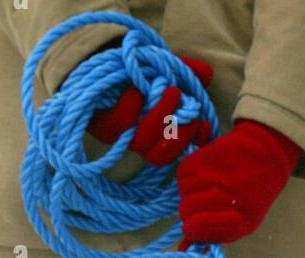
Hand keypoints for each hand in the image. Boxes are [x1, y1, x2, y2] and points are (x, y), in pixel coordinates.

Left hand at [87, 56, 212, 164]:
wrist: (98, 57)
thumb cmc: (134, 65)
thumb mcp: (164, 65)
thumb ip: (185, 70)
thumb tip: (206, 74)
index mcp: (157, 132)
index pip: (176, 151)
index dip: (191, 142)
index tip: (203, 126)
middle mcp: (140, 139)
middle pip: (160, 154)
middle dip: (177, 132)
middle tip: (181, 101)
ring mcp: (122, 135)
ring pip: (144, 141)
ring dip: (159, 115)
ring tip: (166, 89)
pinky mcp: (103, 125)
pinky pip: (123, 122)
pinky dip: (133, 104)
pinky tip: (137, 88)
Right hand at [176, 119, 300, 247]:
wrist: (267, 159)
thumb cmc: (249, 198)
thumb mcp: (240, 223)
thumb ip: (213, 236)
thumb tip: (184, 249)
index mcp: (239, 222)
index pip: (198, 228)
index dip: (190, 229)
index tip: (192, 227)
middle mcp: (228, 198)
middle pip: (187, 209)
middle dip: (188, 210)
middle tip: (199, 205)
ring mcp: (218, 175)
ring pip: (183, 190)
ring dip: (187, 191)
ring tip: (203, 188)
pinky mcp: (210, 156)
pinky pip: (183, 172)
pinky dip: (186, 175)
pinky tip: (199, 175)